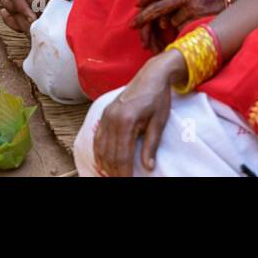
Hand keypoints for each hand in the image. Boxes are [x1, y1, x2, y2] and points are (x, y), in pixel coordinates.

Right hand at [91, 52, 182, 175]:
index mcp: (127, 121)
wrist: (152, 75)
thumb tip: (148, 167)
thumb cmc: (158, 98)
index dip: (124, 173)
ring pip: (101, 148)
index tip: (128, 182)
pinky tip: (103, 163)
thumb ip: (151, 146)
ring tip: (113, 176)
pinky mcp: (105, 114)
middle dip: (114, 172)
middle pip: (110, 154)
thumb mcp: (159, 123)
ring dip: (106, 165)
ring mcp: (106, 115)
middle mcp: (112, 118)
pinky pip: (98, 138)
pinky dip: (99, 152)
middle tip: (121, 181)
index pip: (122, 156)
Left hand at [133, 0, 225, 49]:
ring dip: (169, 23)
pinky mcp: (198, 18)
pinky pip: (181, 26)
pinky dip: (181, 28)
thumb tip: (159, 1)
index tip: (138, 5)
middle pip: (158, 5)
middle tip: (133, 24)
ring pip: (169, 19)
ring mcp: (192, 5)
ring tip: (178, 21)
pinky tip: (188, 24)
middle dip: (143, 16)